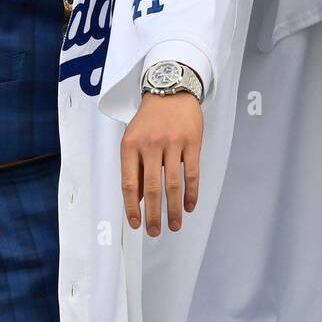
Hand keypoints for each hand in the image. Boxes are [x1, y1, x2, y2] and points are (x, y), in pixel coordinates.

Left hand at [121, 90, 202, 236]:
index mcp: (130, 146)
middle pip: (152, 188)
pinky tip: (190, 206)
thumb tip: (138, 199)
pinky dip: (191, 193)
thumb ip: (135, 167)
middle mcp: (150, 145)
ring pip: (173, 184)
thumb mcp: (134, 139)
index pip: (129, 183)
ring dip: (174, 209)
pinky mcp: (192, 143)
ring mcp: (172, 143)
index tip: (135, 224)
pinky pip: (192, 174)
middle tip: (155, 232)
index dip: (132, 207)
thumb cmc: (149, 119)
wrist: (171, 89)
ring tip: (175, 225)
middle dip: (154, 214)